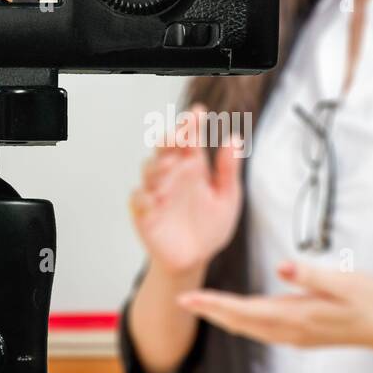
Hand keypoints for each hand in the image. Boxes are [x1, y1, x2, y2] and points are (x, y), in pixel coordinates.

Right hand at [128, 103, 243, 276]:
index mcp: (193, 168)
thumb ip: (228, 170)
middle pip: (164, 149)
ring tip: (171, 164)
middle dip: (169, 139)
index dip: (191, 124)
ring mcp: (157, 193)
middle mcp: (172, 176)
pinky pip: (138, 199)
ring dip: (157, 165)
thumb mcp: (227, 197)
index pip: (189, 140)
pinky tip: (153, 197)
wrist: (196, 259)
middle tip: (179, 135)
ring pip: (149, 169)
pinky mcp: (144, 213)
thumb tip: (234, 138)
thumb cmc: (210, 227)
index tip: (198, 112)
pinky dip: (143, 196)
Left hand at [177, 259, 372, 352]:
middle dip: (211, 312)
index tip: (191, 299)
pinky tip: (234, 315)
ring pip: (249, 329)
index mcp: (298, 316)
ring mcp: (295, 336)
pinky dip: (241, 321)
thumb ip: (311, 276)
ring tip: (201, 306)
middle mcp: (291, 331)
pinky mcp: (300, 335)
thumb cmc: (371, 301)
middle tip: (182, 301)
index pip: (246, 311)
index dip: (215, 305)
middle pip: (240, 323)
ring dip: (223, 318)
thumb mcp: (346, 282)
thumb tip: (281, 267)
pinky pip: (261, 330)